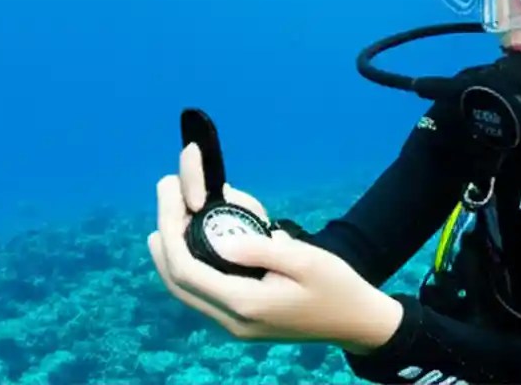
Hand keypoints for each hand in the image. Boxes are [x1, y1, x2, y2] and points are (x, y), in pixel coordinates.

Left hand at [148, 147, 402, 351]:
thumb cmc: (335, 286)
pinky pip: (201, 294)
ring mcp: (234, 326)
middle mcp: (232, 321)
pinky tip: (191, 243)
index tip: (171, 195)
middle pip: (176, 283)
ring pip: (185, 291)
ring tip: (169, 218)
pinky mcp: (240, 322)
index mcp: (245, 305)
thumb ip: (260, 250)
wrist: (355, 320)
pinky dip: (188, 267)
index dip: (170, 231)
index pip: (186, 270)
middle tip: (167, 198)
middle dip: (164, 240)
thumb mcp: (304, 259)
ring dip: (171, 255)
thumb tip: (221, 239)